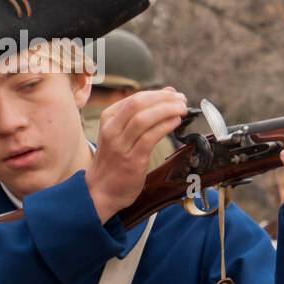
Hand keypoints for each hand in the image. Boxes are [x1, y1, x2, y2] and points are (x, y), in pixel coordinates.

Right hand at [86, 88, 188, 221]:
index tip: (175, 94)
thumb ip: (141, 115)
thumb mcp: (121, 133)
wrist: (100, 190)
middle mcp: (112, 129)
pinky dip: (165, 127)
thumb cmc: (115, 160)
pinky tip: (176, 123)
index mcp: (108, 119)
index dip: (158, 94)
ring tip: (182, 109)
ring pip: (144, 119)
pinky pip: (149, 138)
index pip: (135, 98)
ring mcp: (120, 145)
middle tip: (182, 100)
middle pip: (138, 104)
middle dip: (164, 99)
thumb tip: (168, 93)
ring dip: (167, 110)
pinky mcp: (131, 160)